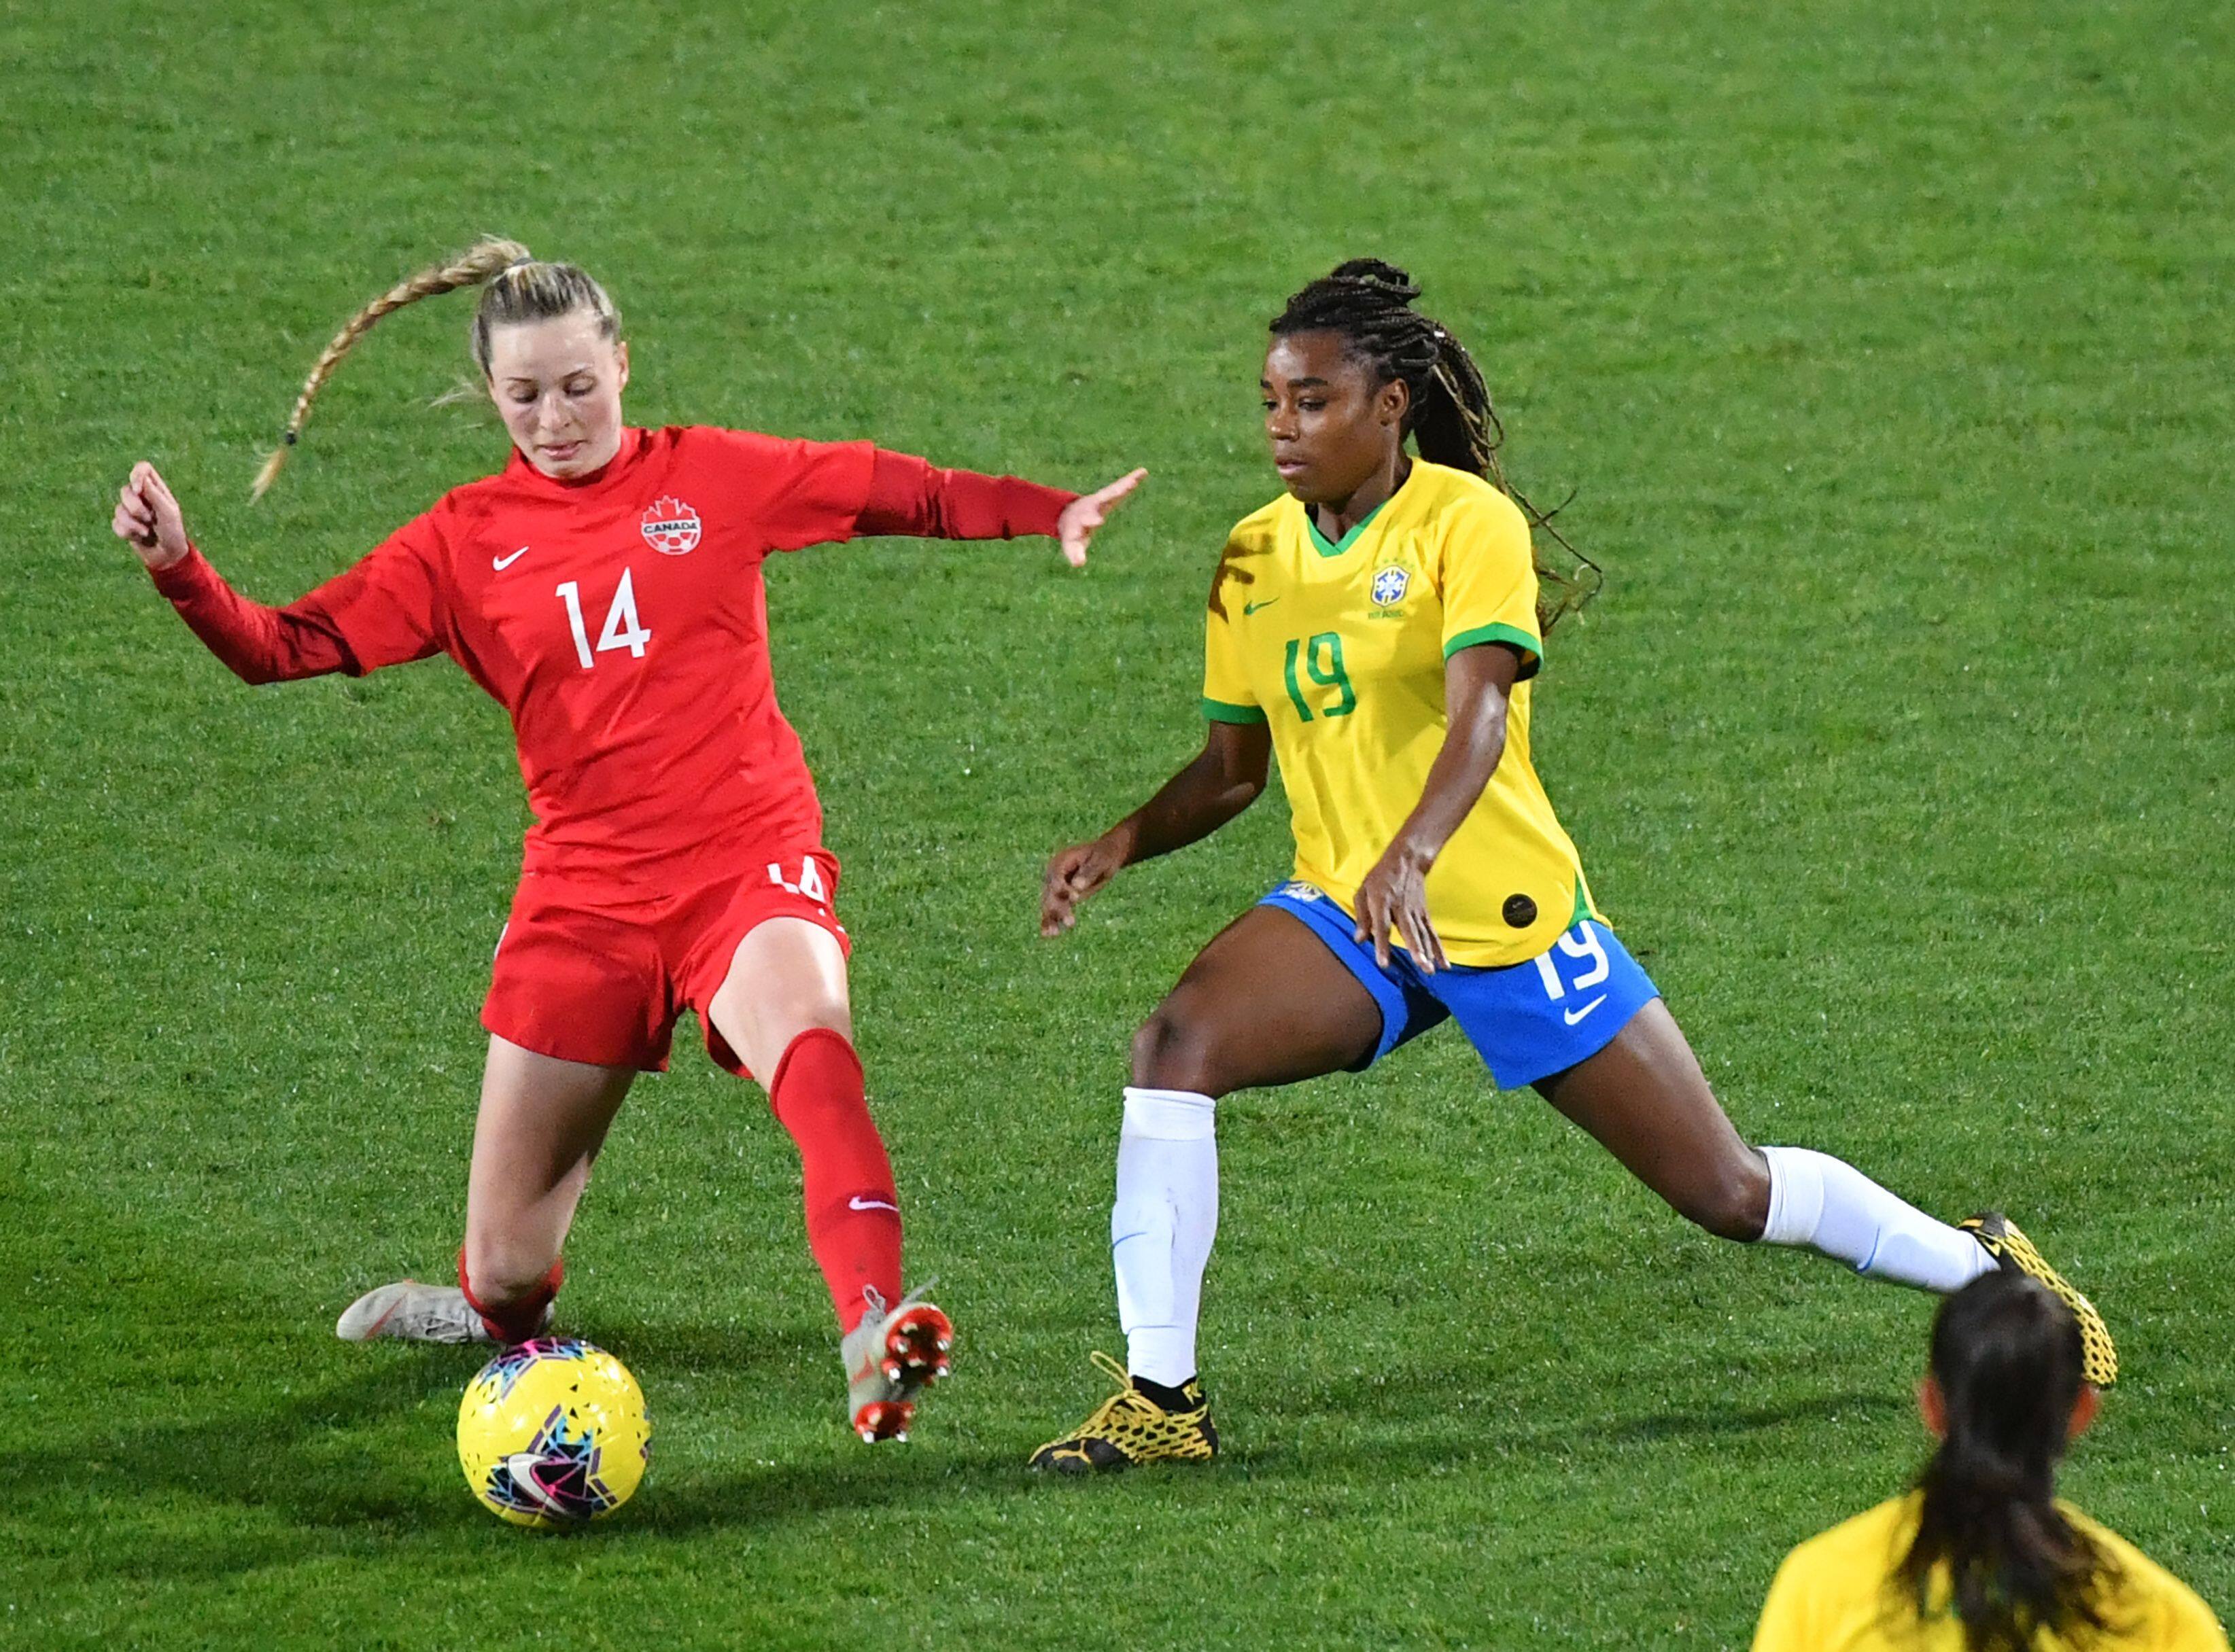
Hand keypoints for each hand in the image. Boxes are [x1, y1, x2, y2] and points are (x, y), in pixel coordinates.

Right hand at [112, 462, 190, 571]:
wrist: (168, 556)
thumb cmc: (173, 532)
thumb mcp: (168, 512)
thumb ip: (155, 495)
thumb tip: (142, 477)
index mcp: (156, 489)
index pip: (142, 468)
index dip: (136, 474)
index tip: (137, 489)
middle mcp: (142, 497)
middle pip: (125, 491)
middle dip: (136, 507)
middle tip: (150, 519)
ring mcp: (131, 510)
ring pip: (118, 509)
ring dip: (133, 524)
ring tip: (147, 532)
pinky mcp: (124, 524)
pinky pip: (116, 524)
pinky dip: (128, 533)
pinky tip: (140, 538)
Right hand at [1040, 828, 1132, 935]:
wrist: (1105, 857)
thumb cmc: (1104, 856)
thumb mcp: (1100, 861)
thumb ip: (1088, 873)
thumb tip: (1076, 887)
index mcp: (1061, 861)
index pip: (1057, 876)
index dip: (1063, 888)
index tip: (1075, 898)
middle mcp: (1054, 874)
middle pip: (1052, 893)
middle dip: (1059, 908)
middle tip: (1071, 923)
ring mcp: (1055, 887)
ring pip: (1050, 904)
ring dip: (1052, 918)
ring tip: (1054, 934)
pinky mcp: (1061, 898)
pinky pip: (1052, 910)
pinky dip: (1050, 921)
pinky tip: (1048, 935)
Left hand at [1055, 468, 1145, 567]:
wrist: (1068, 513)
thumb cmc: (1073, 532)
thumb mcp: (1072, 544)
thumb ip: (1074, 553)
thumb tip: (1078, 564)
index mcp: (1083, 520)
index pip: (1088, 520)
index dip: (1092, 520)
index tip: (1098, 521)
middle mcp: (1092, 507)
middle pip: (1101, 503)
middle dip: (1110, 498)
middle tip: (1119, 494)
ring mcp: (1102, 500)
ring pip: (1113, 492)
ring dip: (1123, 487)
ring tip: (1133, 482)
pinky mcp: (1110, 494)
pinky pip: (1122, 486)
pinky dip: (1131, 480)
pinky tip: (1143, 472)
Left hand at [1352, 837, 1446, 972]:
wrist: (1407, 860)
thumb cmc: (1380, 878)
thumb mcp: (1363, 891)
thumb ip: (1361, 916)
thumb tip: (1359, 940)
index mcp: (1381, 902)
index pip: (1382, 926)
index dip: (1383, 945)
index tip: (1384, 963)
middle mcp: (1400, 908)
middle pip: (1409, 931)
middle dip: (1416, 949)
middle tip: (1421, 966)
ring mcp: (1415, 911)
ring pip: (1423, 934)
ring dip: (1428, 952)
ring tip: (1430, 970)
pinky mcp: (1424, 914)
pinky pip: (1431, 933)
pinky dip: (1438, 949)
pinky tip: (1443, 964)